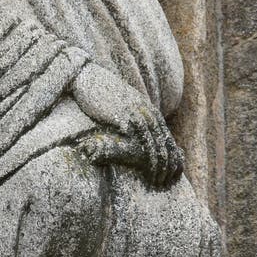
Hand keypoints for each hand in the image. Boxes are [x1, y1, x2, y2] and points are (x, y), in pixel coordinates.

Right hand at [71, 64, 183, 186]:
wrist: (87, 76)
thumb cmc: (101, 92)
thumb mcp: (123, 103)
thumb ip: (133, 117)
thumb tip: (134, 133)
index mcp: (147, 109)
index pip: (165, 136)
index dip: (169, 155)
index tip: (169, 172)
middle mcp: (144, 110)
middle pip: (161, 140)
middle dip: (165, 162)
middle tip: (164, 180)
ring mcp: (133, 113)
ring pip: (151, 141)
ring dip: (154, 161)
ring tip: (155, 177)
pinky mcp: (120, 115)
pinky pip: (134, 138)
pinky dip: (139, 153)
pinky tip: (138, 166)